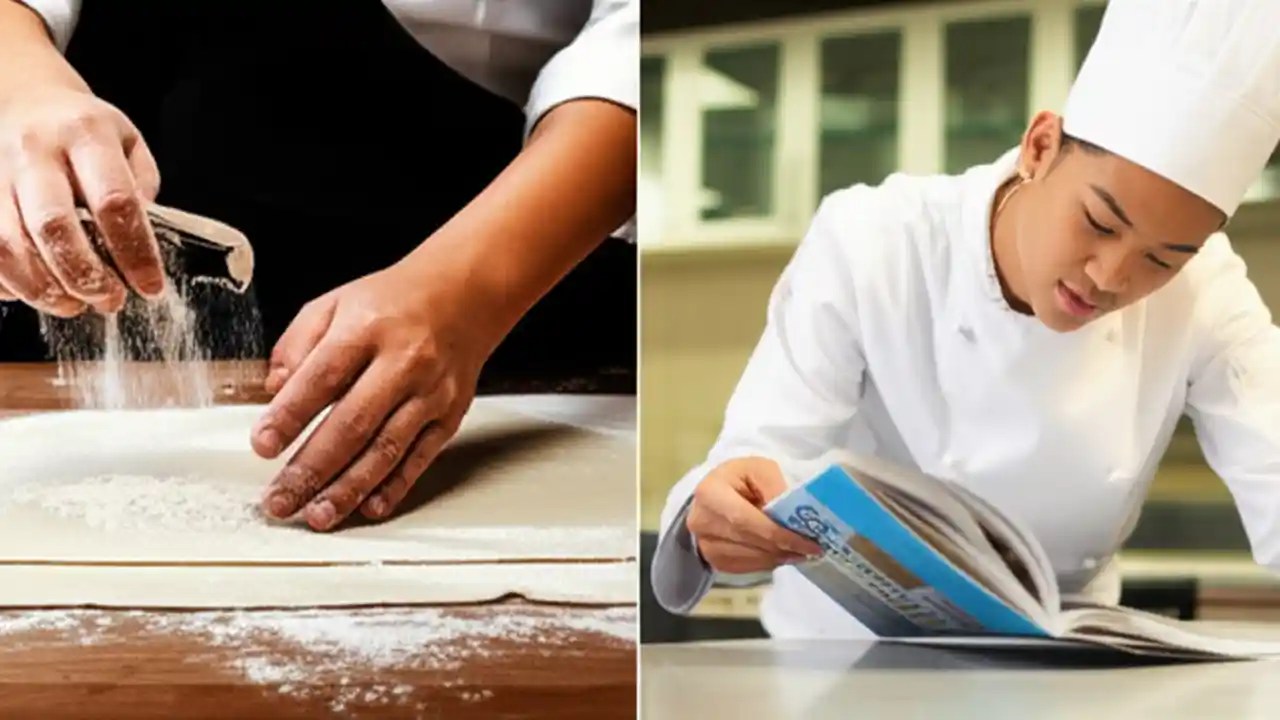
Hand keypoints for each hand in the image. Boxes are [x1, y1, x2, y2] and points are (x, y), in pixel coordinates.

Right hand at [0, 83, 165, 314]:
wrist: (23, 99)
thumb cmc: (83, 134)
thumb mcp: (127, 144)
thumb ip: (141, 189)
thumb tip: (139, 243)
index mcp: (86, 133)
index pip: (115, 202)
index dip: (135, 254)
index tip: (150, 287)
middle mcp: (33, 149)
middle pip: (54, 225)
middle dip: (85, 276)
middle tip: (110, 300)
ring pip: (9, 244)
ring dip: (44, 288)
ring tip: (74, 305)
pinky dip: (9, 282)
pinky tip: (34, 290)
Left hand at [251, 260, 497, 531]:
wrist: (464, 295)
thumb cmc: (394, 302)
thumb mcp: (334, 304)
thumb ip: (297, 345)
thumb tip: (274, 392)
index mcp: (366, 328)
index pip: (322, 377)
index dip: (289, 416)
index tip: (262, 446)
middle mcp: (402, 362)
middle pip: (353, 423)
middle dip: (311, 468)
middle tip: (280, 499)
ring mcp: (430, 393)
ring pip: (386, 449)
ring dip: (349, 488)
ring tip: (317, 515)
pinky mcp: (449, 416)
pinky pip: (420, 458)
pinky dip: (394, 487)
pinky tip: (369, 507)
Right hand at [687, 457, 824, 573]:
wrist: (715, 495)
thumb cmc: (741, 479)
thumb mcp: (759, 469)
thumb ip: (775, 487)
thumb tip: (794, 514)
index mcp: (710, 493)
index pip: (746, 520)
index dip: (779, 533)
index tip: (810, 541)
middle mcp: (702, 522)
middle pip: (751, 541)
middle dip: (785, 546)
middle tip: (813, 549)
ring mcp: (705, 545)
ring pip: (752, 558)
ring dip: (780, 557)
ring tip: (801, 551)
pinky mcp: (713, 560)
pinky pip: (748, 567)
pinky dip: (770, 562)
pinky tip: (782, 553)